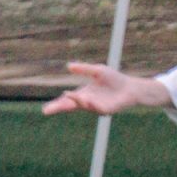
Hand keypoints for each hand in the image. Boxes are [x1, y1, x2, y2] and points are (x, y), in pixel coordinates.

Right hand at [42, 62, 171, 115]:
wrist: (131, 87)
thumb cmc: (114, 79)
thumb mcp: (97, 70)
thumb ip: (84, 68)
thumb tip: (68, 66)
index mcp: (84, 94)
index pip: (68, 100)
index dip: (57, 103)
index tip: (46, 108)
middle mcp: (88, 102)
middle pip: (71, 106)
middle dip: (59, 108)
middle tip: (46, 110)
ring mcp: (97, 107)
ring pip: (83, 105)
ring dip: (75, 100)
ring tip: (67, 95)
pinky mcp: (106, 110)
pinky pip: (96, 108)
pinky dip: (90, 104)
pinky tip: (85, 99)